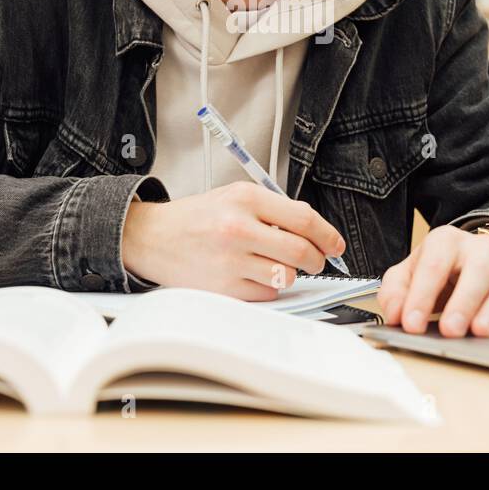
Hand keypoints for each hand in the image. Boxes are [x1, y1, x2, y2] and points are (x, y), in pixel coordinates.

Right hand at [121, 181, 346, 300]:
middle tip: (315, 260)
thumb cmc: (197, 217)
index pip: (304, 219)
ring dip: (289, 273)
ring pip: (286, 276)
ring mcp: (230, 260)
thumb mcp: (235, 196)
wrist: (152, 237)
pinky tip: (251, 274)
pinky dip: (267, 287)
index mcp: (245, 199)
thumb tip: (315, 230)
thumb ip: (274, 209)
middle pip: (301, 251)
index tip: (336, 245)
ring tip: (273, 264)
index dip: (328, 235)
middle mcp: (238, 228)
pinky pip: (266, 293)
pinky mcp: (223, 287)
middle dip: (316, 259)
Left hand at [378, 225, 488, 336]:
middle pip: (476, 270)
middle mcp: (477, 249)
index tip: (412, 324)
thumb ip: (394, 294)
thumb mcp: (405, 276)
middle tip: (450, 330)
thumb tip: (396, 315)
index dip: (421, 296)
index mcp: (445, 241)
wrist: (459, 264)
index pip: (433, 265)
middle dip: (463, 302)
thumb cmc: (432, 271)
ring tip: (479, 333)